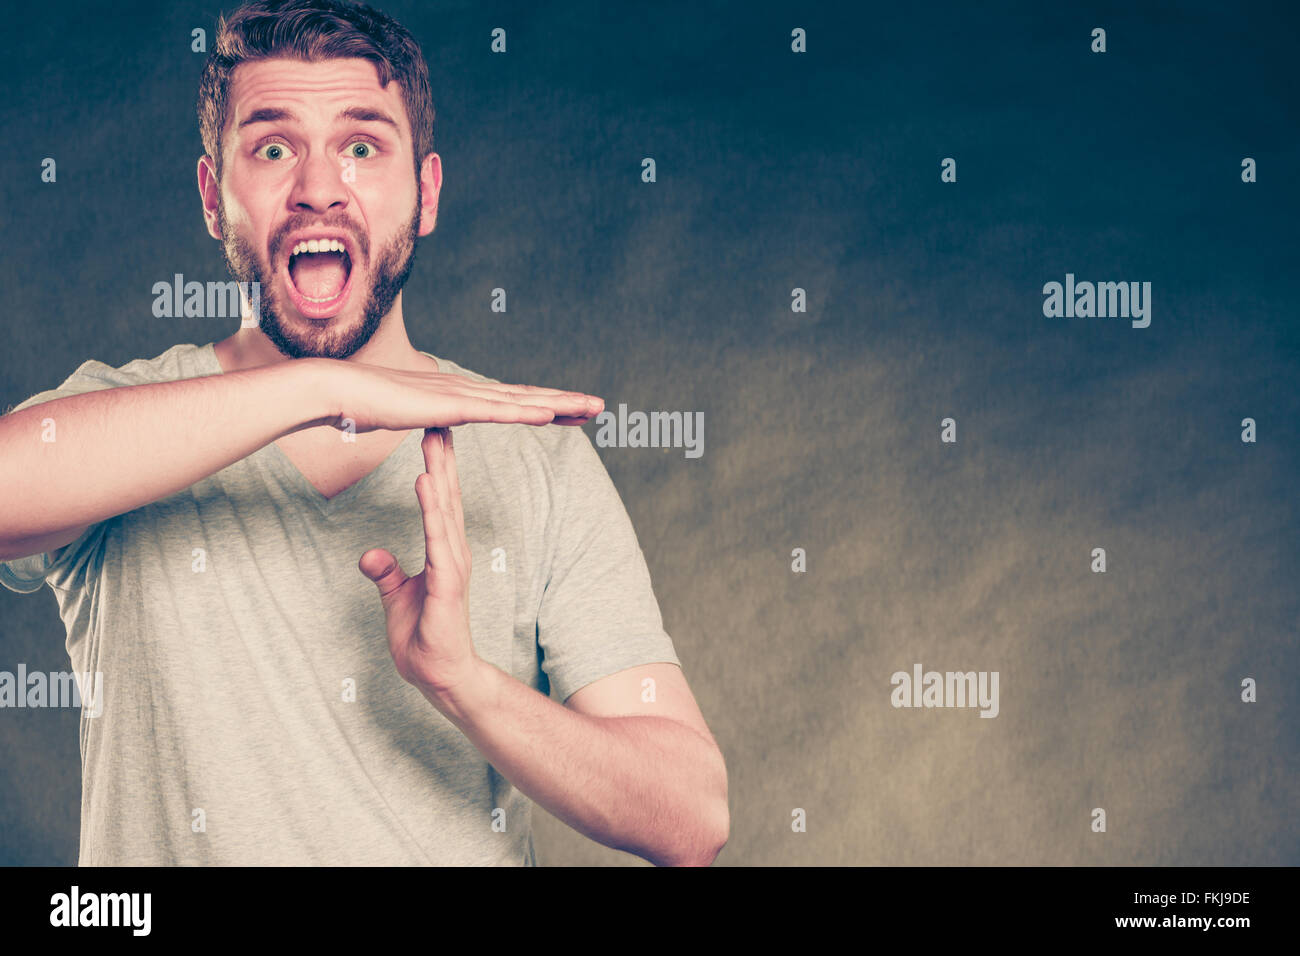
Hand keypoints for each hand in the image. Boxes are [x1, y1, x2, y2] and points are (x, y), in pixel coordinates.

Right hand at [316, 358, 602, 433]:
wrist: (336, 390)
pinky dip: (524, 412)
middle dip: (564, 402)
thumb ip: (425, 417)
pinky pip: (493, 412)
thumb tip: (433, 420)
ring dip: (557, 405)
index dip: (544, 405)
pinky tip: (550, 414)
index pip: (511, 401)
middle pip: (525, 398)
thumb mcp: (406, 416)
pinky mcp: (447, 406)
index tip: (573, 411)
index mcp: (458, 396)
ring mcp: (458, 396)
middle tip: (600, 406)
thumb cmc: (363, 404)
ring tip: (590, 408)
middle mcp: (465, 391)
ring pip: (519, 401)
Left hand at [359, 427, 481, 705]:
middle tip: (438, 419)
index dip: (437, 468)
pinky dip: (432, 511)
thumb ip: (386, 573)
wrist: (439, 675)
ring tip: (434, 442)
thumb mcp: (396, 597)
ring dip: (440, 474)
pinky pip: (439, 540)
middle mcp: (453, 552)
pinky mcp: (449, 584)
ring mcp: (453, 566)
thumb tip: (369, 554)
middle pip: (446, 497)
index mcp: (443, 552)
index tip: (433, 435)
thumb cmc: (423, 637)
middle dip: (442, 458)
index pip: (440, 503)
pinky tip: (427, 486)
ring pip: (445, 511)